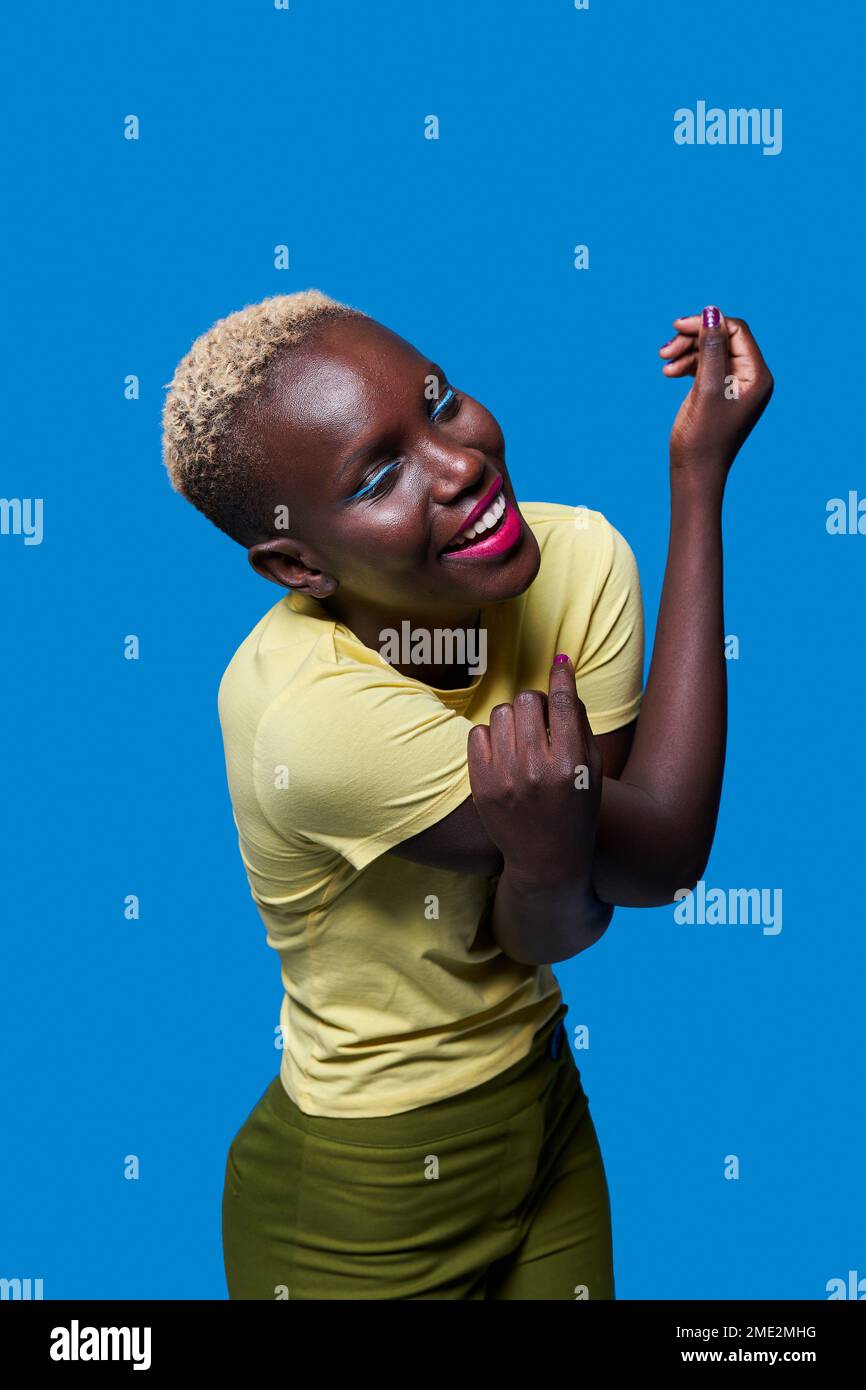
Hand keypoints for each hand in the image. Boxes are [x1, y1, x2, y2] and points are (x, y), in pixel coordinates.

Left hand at [467, 654, 601, 885]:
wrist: (547, 860)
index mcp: (570, 765)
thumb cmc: (576, 809)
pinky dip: (491, 736)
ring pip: (501, 712)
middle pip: (527, 700)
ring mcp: (505, 779)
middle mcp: (536, 771)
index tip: (560, 661)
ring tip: (521, 739)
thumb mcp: (592, 769)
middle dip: (535, 703)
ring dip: (513, 718)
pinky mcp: (481, 786)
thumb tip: (562, 673)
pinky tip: (504, 753)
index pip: (562, 702)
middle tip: (540, 719)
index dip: (561, 675)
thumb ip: (579, 723)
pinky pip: (478, 733)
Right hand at [660, 307, 773, 478]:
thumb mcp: (706, 388)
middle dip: (693, 339)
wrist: (696, 472)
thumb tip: (711, 311)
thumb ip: (710, 348)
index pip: (736, 331)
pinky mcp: (720, 393)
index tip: (676, 327)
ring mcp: (736, 385)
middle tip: (664, 349)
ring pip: (711, 351)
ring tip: (663, 363)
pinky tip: (669, 372)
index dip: (707, 324)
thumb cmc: (703, 437)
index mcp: (757, 376)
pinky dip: (687, 365)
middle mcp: (751, 378)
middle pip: (722, 339)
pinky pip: (705, 366)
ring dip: (686, 352)